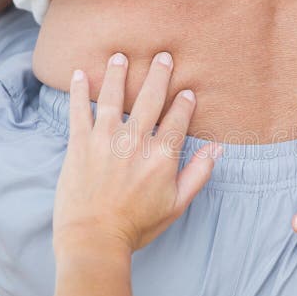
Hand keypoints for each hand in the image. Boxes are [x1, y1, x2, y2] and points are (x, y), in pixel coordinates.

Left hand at [52, 52, 220, 255]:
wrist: (95, 239)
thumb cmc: (137, 225)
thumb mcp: (177, 203)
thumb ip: (199, 173)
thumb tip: (217, 149)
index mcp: (162, 156)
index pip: (177, 119)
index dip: (184, 103)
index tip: (186, 92)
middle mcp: (135, 141)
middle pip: (149, 99)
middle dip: (158, 75)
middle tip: (163, 56)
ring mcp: (106, 139)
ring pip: (114, 97)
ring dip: (119, 73)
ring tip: (121, 56)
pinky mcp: (80, 144)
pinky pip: (79, 110)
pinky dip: (79, 90)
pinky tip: (80, 73)